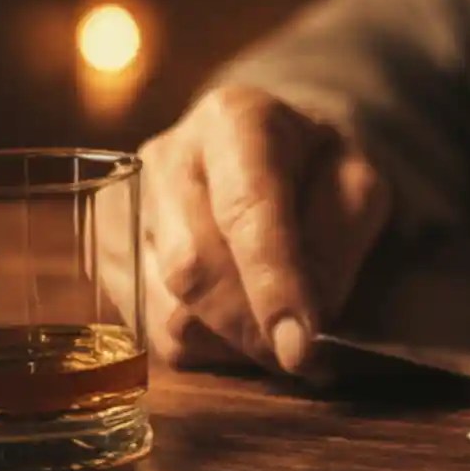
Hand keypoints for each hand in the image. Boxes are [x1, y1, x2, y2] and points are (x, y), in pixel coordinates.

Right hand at [100, 85, 390, 372]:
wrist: (271, 148)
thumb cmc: (319, 170)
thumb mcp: (357, 187)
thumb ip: (339, 245)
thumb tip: (301, 325)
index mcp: (236, 120)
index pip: (246, 210)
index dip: (273, 286)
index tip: (300, 349)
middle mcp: (167, 155)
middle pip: (196, 267)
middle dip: (254, 326)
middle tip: (301, 350)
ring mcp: (126, 203)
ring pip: (170, 307)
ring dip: (233, 340)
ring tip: (274, 327)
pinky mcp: (111, 251)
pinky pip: (152, 328)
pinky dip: (206, 345)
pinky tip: (237, 323)